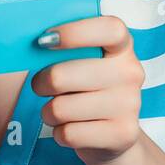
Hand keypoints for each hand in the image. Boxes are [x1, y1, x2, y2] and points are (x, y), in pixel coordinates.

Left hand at [30, 15, 144, 164]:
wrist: (115, 136)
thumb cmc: (88, 90)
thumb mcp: (83, 63)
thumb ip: (65, 48)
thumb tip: (34, 42)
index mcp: (122, 47)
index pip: (109, 29)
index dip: (74, 33)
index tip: (44, 41)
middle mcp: (130, 73)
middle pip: (62, 75)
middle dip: (41, 83)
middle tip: (41, 86)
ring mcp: (129, 105)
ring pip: (60, 108)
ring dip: (49, 113)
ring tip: (59, 112)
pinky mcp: (122, 135)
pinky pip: (69, 133)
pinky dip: (60, 134)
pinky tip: (72, 129)